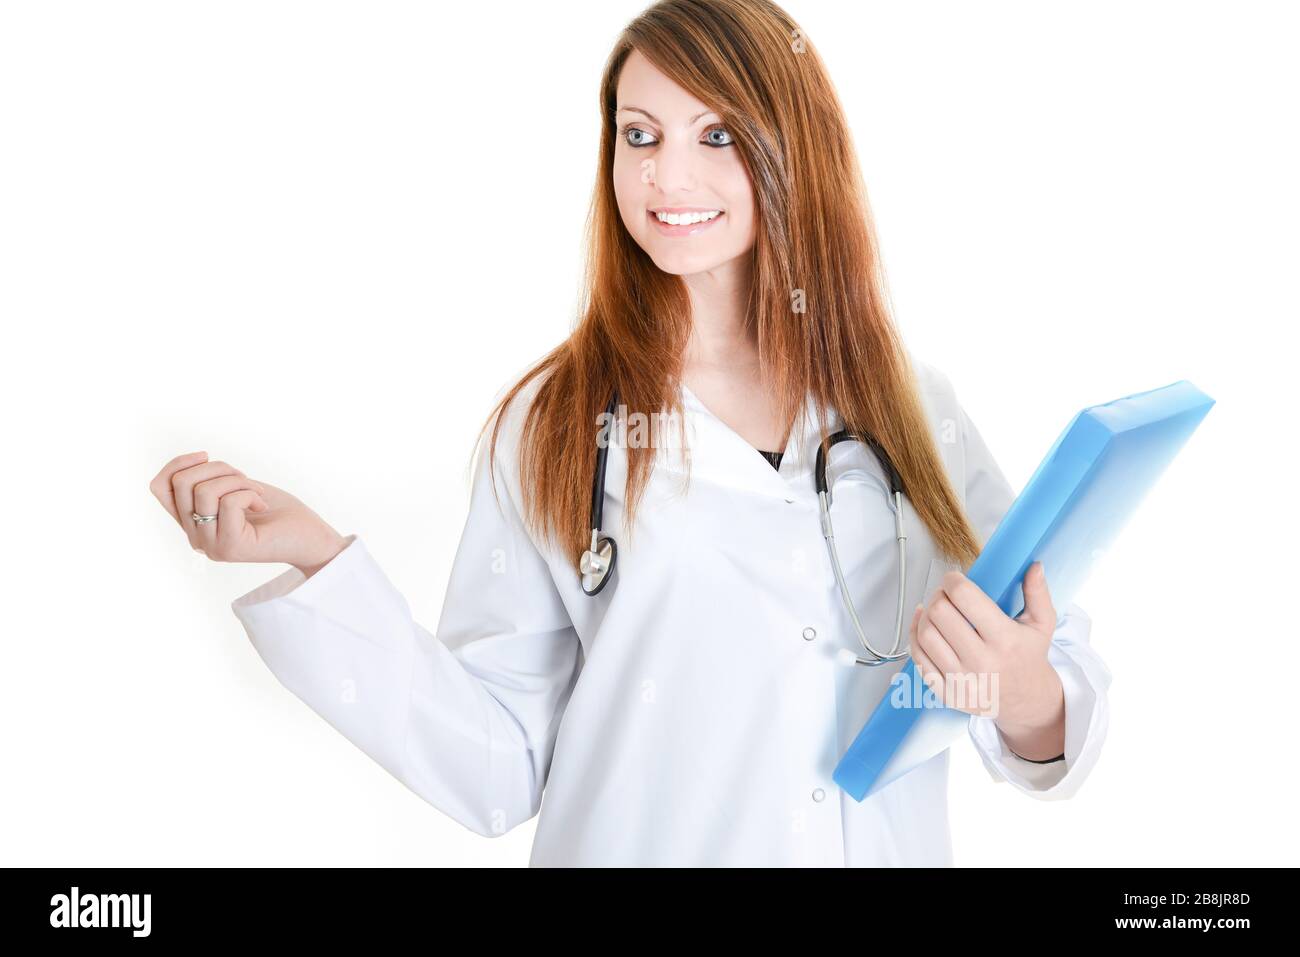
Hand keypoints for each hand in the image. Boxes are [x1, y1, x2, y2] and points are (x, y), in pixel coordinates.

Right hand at [149, 450, 347, 572]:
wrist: (311, 538)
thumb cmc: (279, 512)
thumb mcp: (238, 487)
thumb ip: (211, 481)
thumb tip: (194, 460)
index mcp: (193, 522)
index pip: (159, 488)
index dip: (177, 463)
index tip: (206, 454)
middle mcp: (195, 536)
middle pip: (181, 483)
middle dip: (217, 468)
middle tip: (245, 478)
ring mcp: (210, 545)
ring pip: (203, 491)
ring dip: (236, 480)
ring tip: (256, 493)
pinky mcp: (230, 547)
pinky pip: (227, 502)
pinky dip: (249, 494)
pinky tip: (262, 507)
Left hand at [908, 561, 1062, 732]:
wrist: (1027, 703)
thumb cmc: (1029, 659)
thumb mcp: (1042, 625)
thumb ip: (1037, 593)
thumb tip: (1034, 566)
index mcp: (1005, 640)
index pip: (964, 597)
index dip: (952, 580)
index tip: (953, 578)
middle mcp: (982, 661)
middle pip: (939, 612)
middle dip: (938, 595)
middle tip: (944, 594)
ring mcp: (962, 680)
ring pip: (924, 634)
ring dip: (924, 615)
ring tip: (935, 609)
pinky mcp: (947, 693)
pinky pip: (918, 658)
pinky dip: (915, 636)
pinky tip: (922, 626)